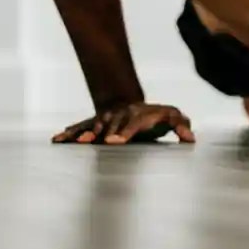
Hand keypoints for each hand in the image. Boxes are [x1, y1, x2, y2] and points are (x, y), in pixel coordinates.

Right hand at [51, 103, 195, 144]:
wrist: (134, 105)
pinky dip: (68, 133)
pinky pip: (80, 127)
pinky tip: (57, 139)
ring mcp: (105, 118)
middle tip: (90, 142)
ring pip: (92, 125)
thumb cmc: (157, 117)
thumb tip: (191, 139)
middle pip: (109, 126)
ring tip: (75, 141)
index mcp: (138, 116)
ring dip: (83, 132)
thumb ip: (181, 126)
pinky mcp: (94, 123)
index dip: (122, 133)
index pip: (131, 126)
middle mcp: (119, 116)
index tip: (113, 142)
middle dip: (100, 134)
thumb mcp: (172, 117)